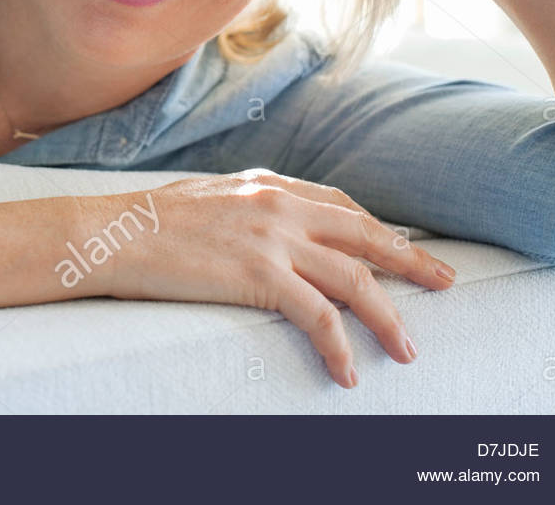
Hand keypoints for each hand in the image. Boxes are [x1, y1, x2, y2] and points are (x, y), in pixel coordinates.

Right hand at [88, 168, 455, 388]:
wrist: (109, 233)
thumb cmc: (142, 221)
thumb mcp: (202, 197)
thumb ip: (241, 205)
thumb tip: (256, 225)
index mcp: (265, 184)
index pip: (339, 203)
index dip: (376, 228)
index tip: (399, 248)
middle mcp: (278, 204)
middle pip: (365, 233)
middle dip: (411, 261)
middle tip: (445, 284)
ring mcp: (271, 237)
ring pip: (355, 278)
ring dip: (389, 317)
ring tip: (408, 349)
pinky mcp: (259, 274)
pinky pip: (318, 317)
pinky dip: (340, 347)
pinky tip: (348, 371)